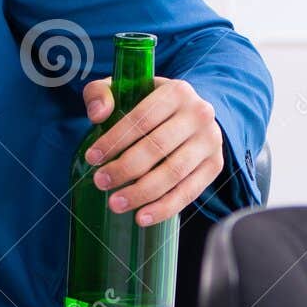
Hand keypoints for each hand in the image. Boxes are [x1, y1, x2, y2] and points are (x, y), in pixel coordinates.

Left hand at [81, 77, 223, 225]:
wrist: (188, 115)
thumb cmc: (148, 104)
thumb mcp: (125, 89)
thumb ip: (101, 93)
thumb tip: (97, 114)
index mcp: (176, 91)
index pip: (141, 118)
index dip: (115, 140)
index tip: (92, 158)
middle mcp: (199, 114)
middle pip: (157, 147)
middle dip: (125, 168)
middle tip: (100, 182)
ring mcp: (210, 141)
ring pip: (173, 172)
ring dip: (142, 192)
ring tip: (115, 204)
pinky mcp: (214, 166)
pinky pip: (189, 191)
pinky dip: (165, 208)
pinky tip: (141, 217)